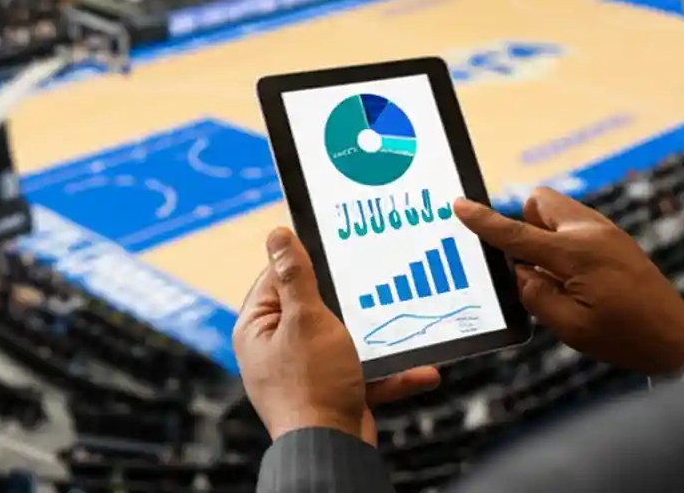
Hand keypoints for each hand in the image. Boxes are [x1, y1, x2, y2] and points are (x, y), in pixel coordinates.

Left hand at [233, 228, 440, 444]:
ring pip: (348, 339)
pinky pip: (365, 373)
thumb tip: (276, 234)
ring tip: (407, 315)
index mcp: (259, 327)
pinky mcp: (335, 392)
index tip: (340, 243)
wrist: (332, 450)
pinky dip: (392, 372)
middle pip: (317, 306)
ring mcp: (308, 372)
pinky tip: (424, 368)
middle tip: (380, 273)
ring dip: (380, 335)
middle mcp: (279, 348)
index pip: (279, 277)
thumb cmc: (312, 384)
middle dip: (352, 296)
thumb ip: (296, 276)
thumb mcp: (306, 319)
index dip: (308, 259)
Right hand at [454, 189, 683, 376]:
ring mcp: (606, 230)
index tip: (460, 205)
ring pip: (558, 211)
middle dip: (524, 223)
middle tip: (528, 263)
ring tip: (554, 276)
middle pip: (540, 202)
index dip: (484, 221)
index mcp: (576, 253)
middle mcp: (591, 231)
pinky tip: (572, 276)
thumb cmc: (624, 336)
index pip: (517, 232)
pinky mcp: (615, 238)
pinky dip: (563, 241)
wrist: (675, 336)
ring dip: (544, 234)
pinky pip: (576, 224)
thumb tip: (517, 271)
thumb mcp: (569, 326)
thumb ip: (534, 295)